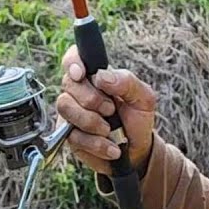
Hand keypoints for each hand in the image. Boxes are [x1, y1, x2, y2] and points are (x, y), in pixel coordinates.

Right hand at [55, 44, 156, 175]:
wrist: (136, 150)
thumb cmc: (137, 119)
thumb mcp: (143, 98)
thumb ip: (126, 82)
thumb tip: (101, 77)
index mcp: (95, 76)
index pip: (73, 58)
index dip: (73, 62)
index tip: (81, 74)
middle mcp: (79, 92)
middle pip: (68, 83)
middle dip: (92, 99)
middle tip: (111, 110)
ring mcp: (71, 113)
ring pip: (66, 107)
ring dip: (91, 121)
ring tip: (109, 130)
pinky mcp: (69, 135)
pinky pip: (73, 135)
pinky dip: (96, 143)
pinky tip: (111, 147)